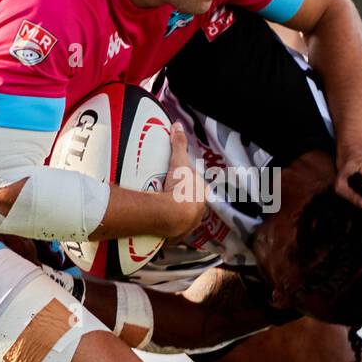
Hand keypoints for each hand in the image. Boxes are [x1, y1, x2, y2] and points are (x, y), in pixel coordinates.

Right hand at [160, 122, 205, 239]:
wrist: (171, 215)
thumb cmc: (179, 188)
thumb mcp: (178, 162)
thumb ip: (179, 143)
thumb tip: (177, 125)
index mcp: (202, 193)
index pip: (197, 185)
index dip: (188, 181)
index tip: (177, 180)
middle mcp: (200, 211)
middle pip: (191, 202)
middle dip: (182, 199)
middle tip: (166, 194)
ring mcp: (190, 225)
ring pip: (184, 218)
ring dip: (175, 215)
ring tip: (161, 210)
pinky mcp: (178, 236)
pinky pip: (173, 232)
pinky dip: (167, 229)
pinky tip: (159, 226)